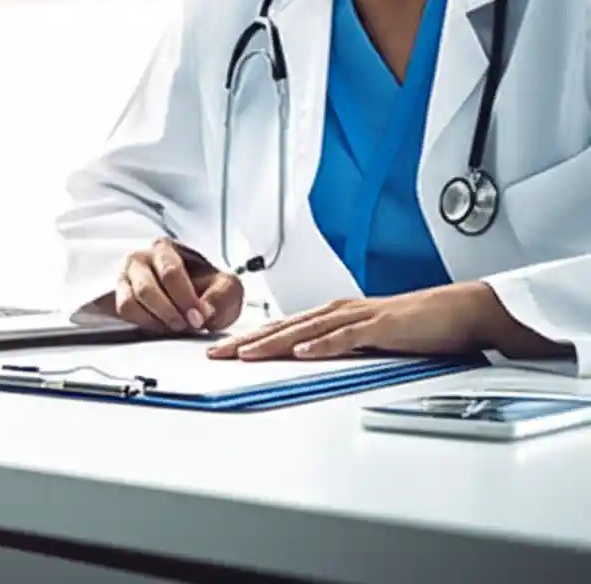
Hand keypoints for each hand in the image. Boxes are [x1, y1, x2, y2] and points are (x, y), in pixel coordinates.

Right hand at [108, 237, 243, 333]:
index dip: (185, 298)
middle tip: (187, 326)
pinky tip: (161, 326)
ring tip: (175, 328)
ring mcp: (125, 278)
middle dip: (169, 312)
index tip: (199, 317)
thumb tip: (206, 311)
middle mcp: (140, 259)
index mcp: (165, 248)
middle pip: (146, 289)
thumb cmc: (205, 288)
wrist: (190, 298)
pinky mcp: (118, 297)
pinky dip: (144, 323)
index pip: (170, 272)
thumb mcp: (226, 287)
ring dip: (155, 320)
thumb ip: (222, 295)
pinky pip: (124, 313)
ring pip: (131, 302)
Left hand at [207, 282, 504, 360]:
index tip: (221, 353)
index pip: (281, 329)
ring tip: (245, 354)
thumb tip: (306, 363)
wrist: (460, 312)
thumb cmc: (416, 327)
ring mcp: (359, 317)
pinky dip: (322, 345)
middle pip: (283, 327)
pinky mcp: (382, 326)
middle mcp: (339, 311)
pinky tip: (302, 352)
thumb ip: (337, 349)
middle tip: (216, 354)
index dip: (249, 339)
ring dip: (274, 343)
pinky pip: (347, 337)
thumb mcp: (366, 342)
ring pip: (306, 330)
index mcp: (332, 315)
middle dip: (247, 341)